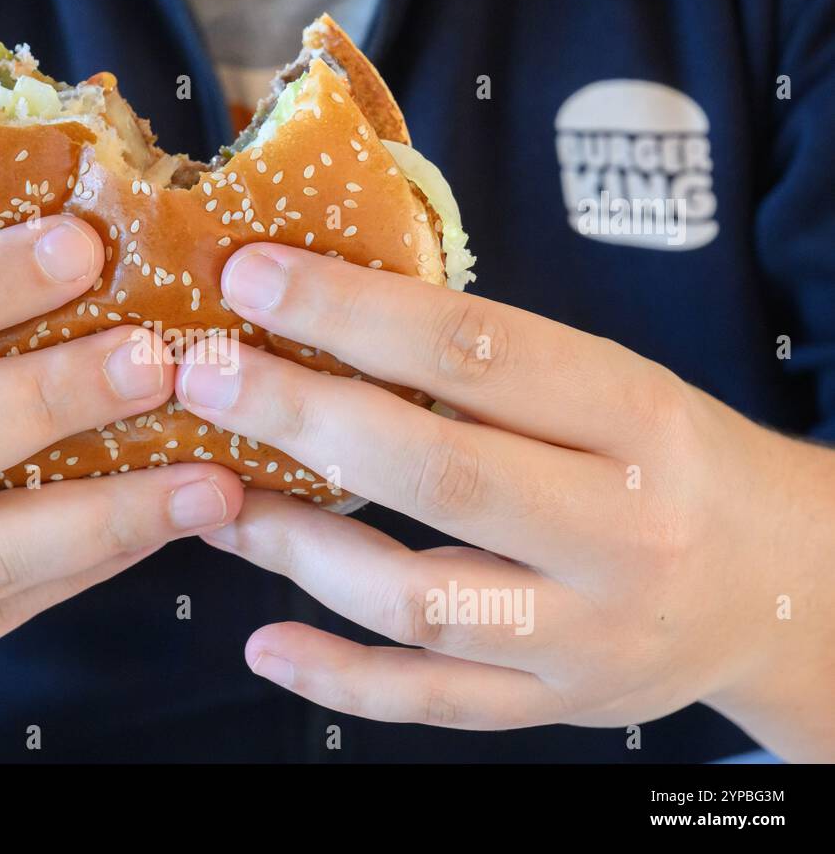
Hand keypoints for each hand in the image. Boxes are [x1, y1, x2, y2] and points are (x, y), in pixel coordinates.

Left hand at [175, 242, 834, 760]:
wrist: (779, 587)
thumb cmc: (668, 460)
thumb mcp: (612, 386)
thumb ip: (490, 365)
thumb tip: (322, 311)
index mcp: (636, 417)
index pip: (477, 351)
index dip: (352, 310)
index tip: (253, 276)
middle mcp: (620, 530)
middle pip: (437, 472)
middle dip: (301, 416)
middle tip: (204, 375)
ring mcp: (585, 633)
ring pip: (416, 599)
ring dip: (297, 550)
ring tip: (216, 502)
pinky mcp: (554, 703)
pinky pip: (430, 702)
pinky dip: (338, 678)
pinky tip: (263, 644)